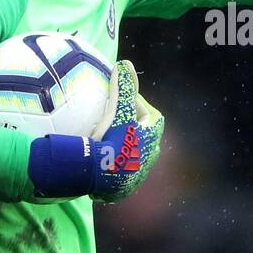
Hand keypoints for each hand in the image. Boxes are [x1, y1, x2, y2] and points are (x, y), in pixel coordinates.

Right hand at [88, 60, 164, 203]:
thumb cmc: (112, 139)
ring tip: (105, 141)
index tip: (124, 101)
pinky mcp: (124, 188)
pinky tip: (100, 163)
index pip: (152, 116)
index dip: (140, 106)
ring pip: (134, 157)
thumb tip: (124, 64)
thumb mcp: (119, 110)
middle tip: (115, 120)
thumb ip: (124, 87)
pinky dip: (113, 166)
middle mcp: (149, 158)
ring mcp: (137, 175)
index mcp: (152, 138)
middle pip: (145, 138)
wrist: (100, 175)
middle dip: (133, 128)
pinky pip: (120, 174)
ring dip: (123, 148)